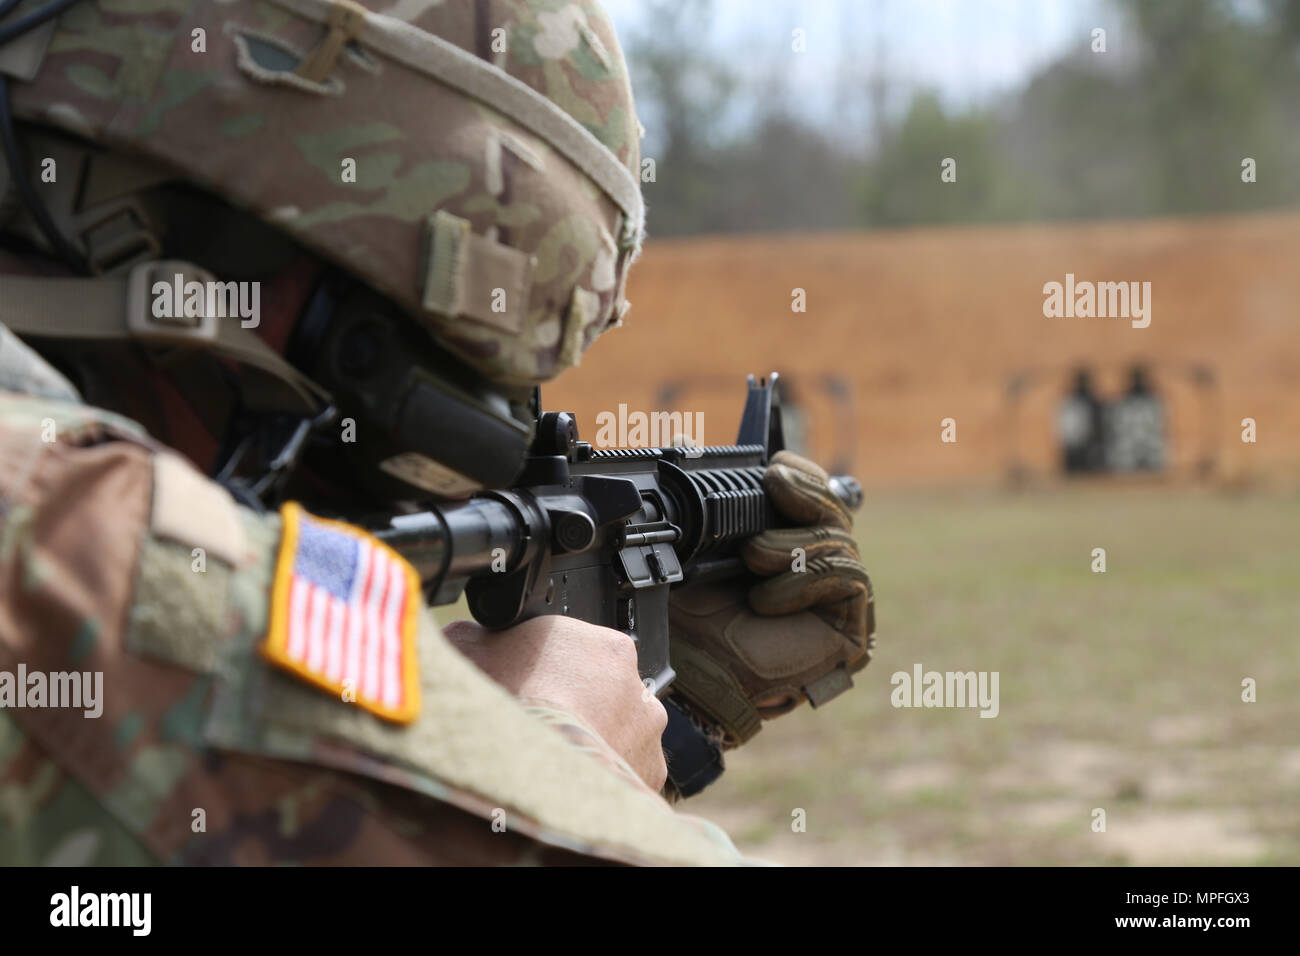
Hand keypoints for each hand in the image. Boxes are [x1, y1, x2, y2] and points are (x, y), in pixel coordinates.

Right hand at [443, 616, 668, 791]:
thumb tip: (463, 633)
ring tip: (552, 756)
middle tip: (538, 720)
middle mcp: (637, 689)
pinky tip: (567, 781)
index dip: (553, 666)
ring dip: (592, 741)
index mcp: (607, 647)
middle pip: (606, 692)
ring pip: (619, 734)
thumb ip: (475, 634)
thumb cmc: (507, 706)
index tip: (531, 682)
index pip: (586, 648)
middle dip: (577, 705)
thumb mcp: (469, 646)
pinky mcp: (645, 778)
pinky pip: (622, 774)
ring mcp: (645, 736)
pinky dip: (600, 778)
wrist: (528, 773)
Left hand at [668, 451, 874, 746]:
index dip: (802, 475)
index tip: (776, 464)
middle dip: (803, 493)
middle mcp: (814, 566)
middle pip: (833, 510)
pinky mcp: (851, 629)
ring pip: (839, 541)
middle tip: (773, 483)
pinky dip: (805, 578)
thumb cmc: (687, 616)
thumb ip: (703, 497)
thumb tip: (688, 444)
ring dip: (792, 543)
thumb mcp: (692, 544)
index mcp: (783, 540)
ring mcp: (836, 599)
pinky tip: (765, 598)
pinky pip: (849, 577)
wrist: (689, 672)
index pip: (814, 492)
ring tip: (752, 558)